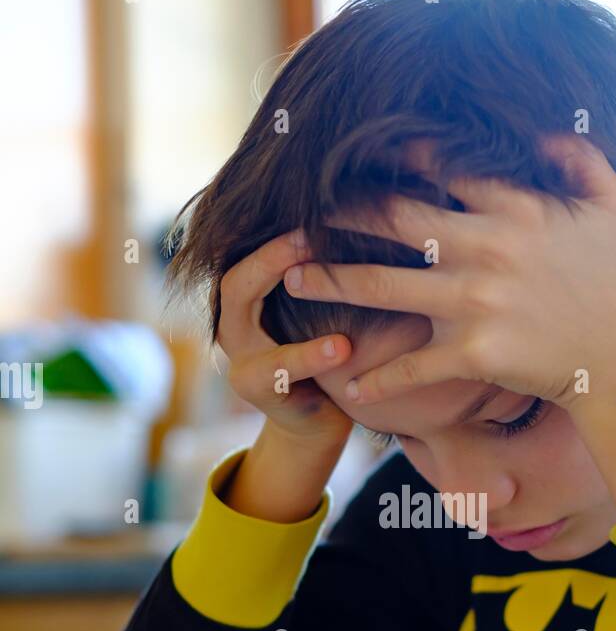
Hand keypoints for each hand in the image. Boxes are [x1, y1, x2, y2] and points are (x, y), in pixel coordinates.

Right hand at [216, 229, 353, 448]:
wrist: (320, 425)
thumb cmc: (329, 356)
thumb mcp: (324, 310)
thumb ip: (326, 273)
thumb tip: (366, 211)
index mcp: (247, 300)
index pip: (246, 251)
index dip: (274, 231)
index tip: (315, 206)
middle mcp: (233, 327)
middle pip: (235, 282)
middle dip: (270, 257)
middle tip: (310, 235)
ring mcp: (238, 359)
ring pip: (247, 322)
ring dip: (287, 295)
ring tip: (332, 280)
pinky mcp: (254, 392)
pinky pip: (278, 371)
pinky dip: (310, 356)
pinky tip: (344, 346)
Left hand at [283, 136, 615, 411]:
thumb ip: (581, 158)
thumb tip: (545, 129)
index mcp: (514, 207)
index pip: (443, 167)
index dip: (398, 156)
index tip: (363, 150)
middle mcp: (484, 248)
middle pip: (395, 219)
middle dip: (343, 211)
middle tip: (302, 210)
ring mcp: (473, 303)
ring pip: (383, 286)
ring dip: (332, 280)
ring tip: (293, 276)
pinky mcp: (471, 354)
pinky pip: (411, 365)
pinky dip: (377, 378)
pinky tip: (346, 386)